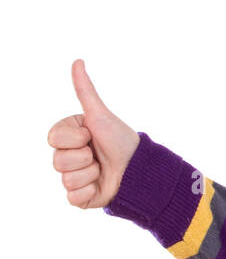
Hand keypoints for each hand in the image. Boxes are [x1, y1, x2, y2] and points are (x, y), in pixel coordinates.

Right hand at [48, 59, 140, 208]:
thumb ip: (85, 90)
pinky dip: (90, 191)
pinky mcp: (79, 197)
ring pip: (66, 179)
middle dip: (84, 156)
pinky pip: (73, 197)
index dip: (75, 138)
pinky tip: (101, 184)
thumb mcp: (100, 114)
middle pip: (57, 161)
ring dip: (90, 173)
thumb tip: (78, 61)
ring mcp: (72, 178)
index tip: (91, 135)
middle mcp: (67, 157)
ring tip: (102, 168)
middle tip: (98, 154)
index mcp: (68, 138)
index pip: (53, 139)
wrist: (139, 168)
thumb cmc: (119, 139)